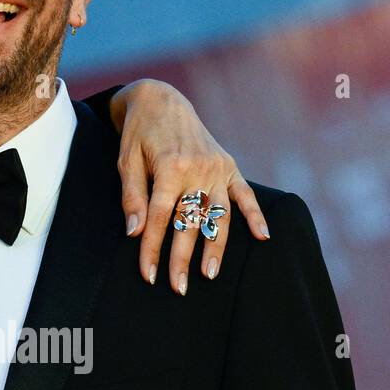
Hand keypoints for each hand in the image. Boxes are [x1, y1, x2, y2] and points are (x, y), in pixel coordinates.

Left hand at [111, 79, 268, 293]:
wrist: (161, 101)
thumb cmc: (138, 134)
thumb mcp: (126, 162)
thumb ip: (132, 197)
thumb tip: (134, 233)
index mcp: (169, 168)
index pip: (158, 218)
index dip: (151, 249)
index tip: (148, 275)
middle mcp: (197, 170)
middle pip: (189, 223)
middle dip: (182, 258)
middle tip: (178, 287)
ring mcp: (217, 168)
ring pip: (218, 215)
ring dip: (216, 247)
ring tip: (210, 274)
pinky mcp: (229, 165)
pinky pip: (244, 194)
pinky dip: (255, 215)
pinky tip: (263, 237)